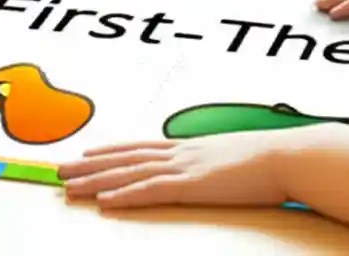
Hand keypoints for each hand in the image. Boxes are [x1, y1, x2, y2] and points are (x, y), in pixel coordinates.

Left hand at [58, 131, 293, 209]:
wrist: (289, 155)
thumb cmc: (272, 159)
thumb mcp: (237, 157)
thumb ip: (218, 163)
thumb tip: (215, 171)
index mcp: (190, 147)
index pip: (140, 147)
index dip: (111, 150)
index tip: (86, 152)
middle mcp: (180, 153)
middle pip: (124, 158)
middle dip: (89, 166)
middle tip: (59, 170)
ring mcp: (185, 168)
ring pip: (129, 173)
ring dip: (95, 181)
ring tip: (67, 187)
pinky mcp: (193, 185)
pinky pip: (151, 191)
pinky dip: (125, 195)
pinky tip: (104, 201)